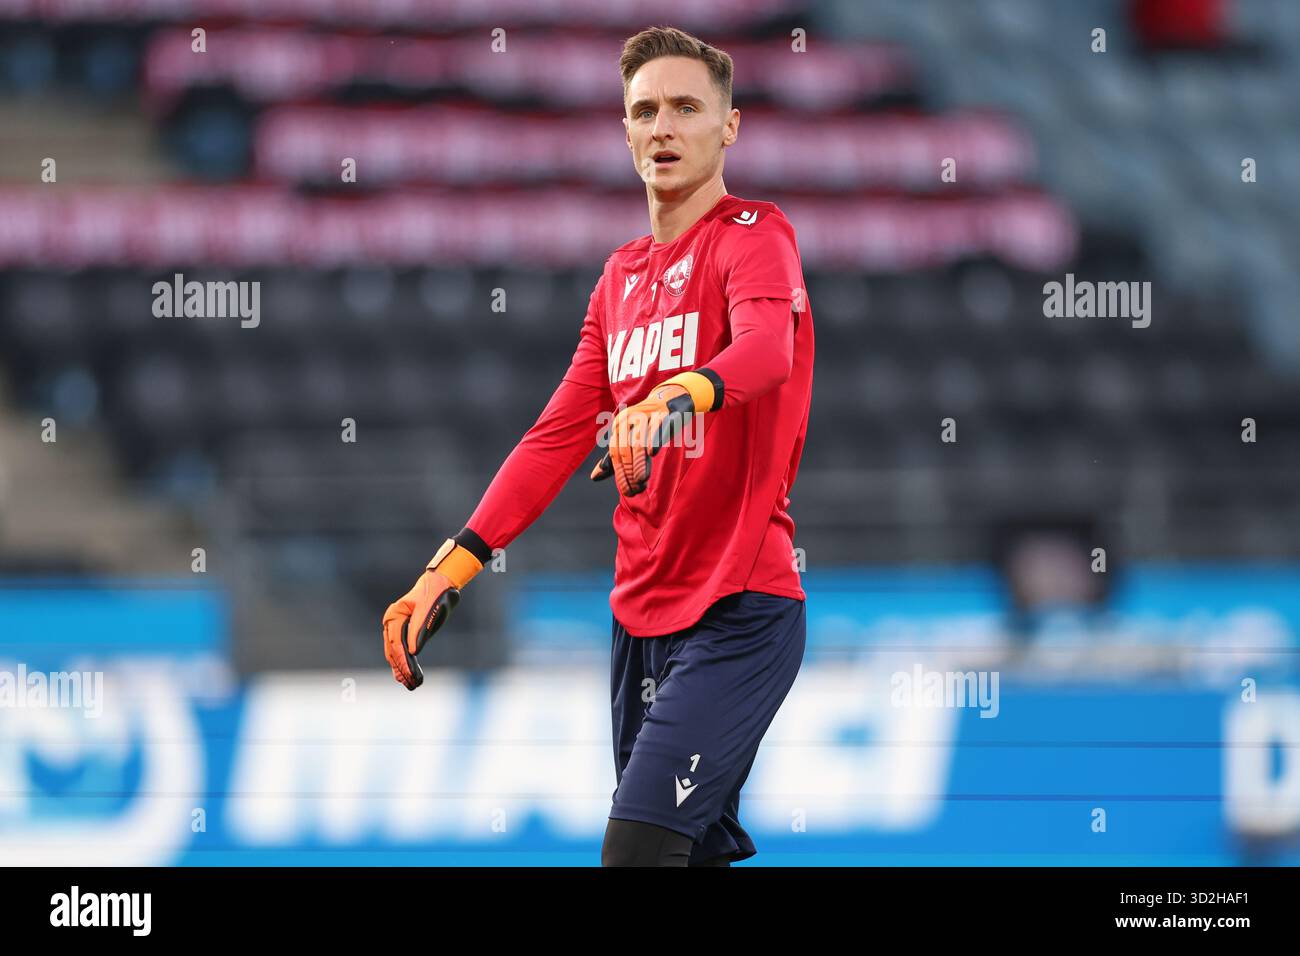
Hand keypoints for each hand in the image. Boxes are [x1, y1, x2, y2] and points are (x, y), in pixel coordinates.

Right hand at [382, 567, 459, 689]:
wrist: (439, 583)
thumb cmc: (434, 594)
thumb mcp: (428, 610)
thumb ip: (420, 629)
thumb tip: (413, 652)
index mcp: (394, 614)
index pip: (396, 641)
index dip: (402, 659)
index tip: (409, 673)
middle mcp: (391, 622)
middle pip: (393, 650)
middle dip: (402, 668)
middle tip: (412, 684)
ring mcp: (395, 627)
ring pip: (395, 653)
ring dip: (402, 669)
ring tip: (411, 685)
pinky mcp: (403, 632)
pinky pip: (400, 650)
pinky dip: (404, 663)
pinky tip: (406, 677)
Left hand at [590, 382, 693, 495]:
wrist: (670, 400)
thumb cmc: (648, 424)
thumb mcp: (629, 439)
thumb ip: (613, 458)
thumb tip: (594, 477)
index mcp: (619, 425)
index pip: (615, 453)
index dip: (620, 474)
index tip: (628, 491)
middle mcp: (629, 419)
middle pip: (625, 449)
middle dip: (630, 472)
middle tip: (636, 489)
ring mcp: (646, 415)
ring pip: (638, 442)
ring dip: (640, 463)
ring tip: (642, 480)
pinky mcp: (662, 414)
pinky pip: (656, 428)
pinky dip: (653, 440)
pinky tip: (651, 454)